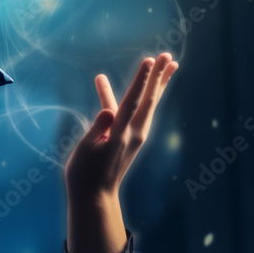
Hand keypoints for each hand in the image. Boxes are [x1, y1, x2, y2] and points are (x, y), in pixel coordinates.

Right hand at [65, 53, 178, 201]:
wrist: (95, 197)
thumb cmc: (84, 174)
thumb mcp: (85, 150)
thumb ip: (97, 128)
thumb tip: (108, 110)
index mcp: (119, 135)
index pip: (132, 102)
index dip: (141, 80)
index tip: (149, 61)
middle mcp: (133, 134)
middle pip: (148, 100)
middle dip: (158, 76)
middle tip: (167, 55)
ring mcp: (135, 137)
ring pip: (149, 105)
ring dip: (158, 84)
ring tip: (170, 65)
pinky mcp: (131, 139)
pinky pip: (138, 112)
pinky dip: (140, 97)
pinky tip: (141, 88)